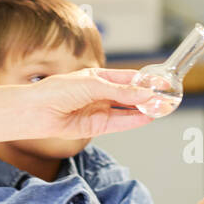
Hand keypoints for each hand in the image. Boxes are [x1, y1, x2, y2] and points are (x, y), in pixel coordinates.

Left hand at [22, 68, 156, 138]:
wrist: (37, 111)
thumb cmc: (57, 90)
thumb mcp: (93, 84)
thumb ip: (120, 91)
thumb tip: (144, 94)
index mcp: (98, 77)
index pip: (128, 78)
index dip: (146, 81)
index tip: (163, 83)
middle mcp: (100, 94)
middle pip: (130, 95)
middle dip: (148, 97)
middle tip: (167, 98)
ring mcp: (99, 110)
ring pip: (127, 110)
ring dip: (144, 109)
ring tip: (162, 108)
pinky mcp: (96, 126)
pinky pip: (120, 123)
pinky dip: (134, 121)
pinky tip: (148, 117)